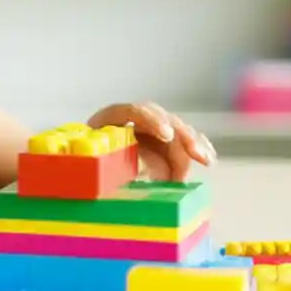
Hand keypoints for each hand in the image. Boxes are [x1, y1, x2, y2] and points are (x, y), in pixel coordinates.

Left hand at [87, 102, 216, 181]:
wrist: (83, 179)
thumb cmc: (84, 171)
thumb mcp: (94, 168)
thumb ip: (113, 168)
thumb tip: (136, 173)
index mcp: (107, 121)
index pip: (131, 111)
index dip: (151, 119)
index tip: (167, 135)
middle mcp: (130, 123)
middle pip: (160, 120)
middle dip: (181, 134)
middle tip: (196, 152)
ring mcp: (147, 133)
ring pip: (176, 132)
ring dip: (192, 145)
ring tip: (206, 160)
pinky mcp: (160, 146)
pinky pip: (182, 143)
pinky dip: (195, 149)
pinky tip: (208, 157)